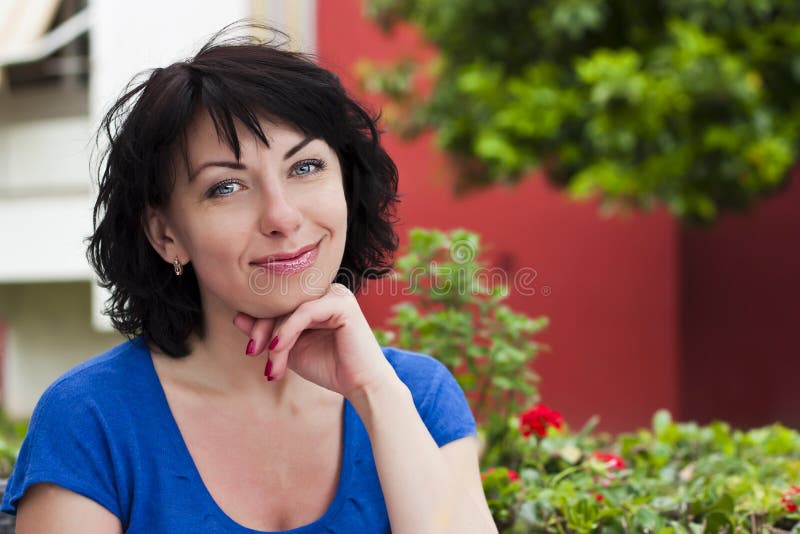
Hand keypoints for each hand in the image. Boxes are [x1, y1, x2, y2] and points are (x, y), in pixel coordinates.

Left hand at [233, 283, 395, 398]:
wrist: (361, 386)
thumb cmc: (329, 367)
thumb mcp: (289, 349)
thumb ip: (267, 333)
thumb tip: (237, 315)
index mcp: (315, 298)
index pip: (279, 302)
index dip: (259, 322)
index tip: (250, 349)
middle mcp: (326, 290)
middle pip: (281, 302)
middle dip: (262, 329)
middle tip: (253, 353)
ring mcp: (335, 294)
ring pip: (290, 309)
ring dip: (275, 338)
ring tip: (273, 364)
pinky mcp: (342, 303)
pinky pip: (304, 312)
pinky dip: (287, 331)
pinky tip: (278, 349)